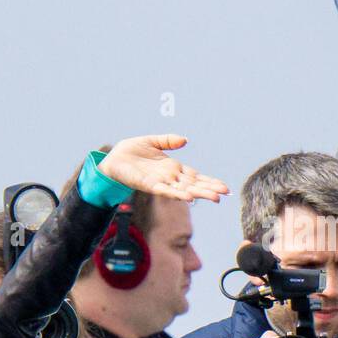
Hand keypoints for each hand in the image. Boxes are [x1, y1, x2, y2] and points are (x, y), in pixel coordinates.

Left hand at [96, 135, 228, 202]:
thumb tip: (185, 140)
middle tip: (225, 195)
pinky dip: (176, 194)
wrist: (112, 158)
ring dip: (198, 194)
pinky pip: (164, 190)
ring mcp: (159, 182)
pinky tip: (188, 198)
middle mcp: (169, 177)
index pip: (195, 176)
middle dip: (209, 189)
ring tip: (213, 198)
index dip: (209, 181)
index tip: (224, 188)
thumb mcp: (152, 141)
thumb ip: (168, 141)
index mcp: (172, 168)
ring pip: (182, 190)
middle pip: (193, 185)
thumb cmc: (131, 151)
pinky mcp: (147, 184)